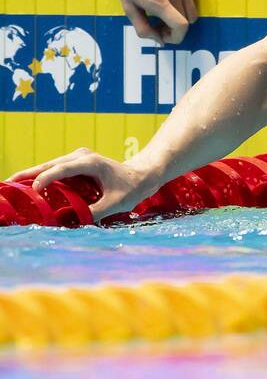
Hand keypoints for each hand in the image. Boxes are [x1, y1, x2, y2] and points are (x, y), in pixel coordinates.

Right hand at [7, 149, 155, 222]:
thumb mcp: (115, 204)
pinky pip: (55, 169)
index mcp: (91, 163)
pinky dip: (41, 175)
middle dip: (28, 173)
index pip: (62, 169)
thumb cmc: (130, 189)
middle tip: (9, 183)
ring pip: (49, 165)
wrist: (140, 174)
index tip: (34, 190)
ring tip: (13, 184)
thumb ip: (93, 212)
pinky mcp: (76, 163)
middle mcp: (81, 156)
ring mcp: (78, 158)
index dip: (47, 178)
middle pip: (50, 164)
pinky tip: (28, 185)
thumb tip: (69, 221)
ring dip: (31, 174)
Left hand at [103, 0, 196, 44]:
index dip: (177, 37)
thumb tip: (160, 40)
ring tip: (164, 6)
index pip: (181, 26)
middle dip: (176, 26)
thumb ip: (143, 28)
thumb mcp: (127, 7)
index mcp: (157, 0)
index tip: (167, 36)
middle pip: (187, 19)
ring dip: (180, 12)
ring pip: (191, 7)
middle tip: (161, 22)